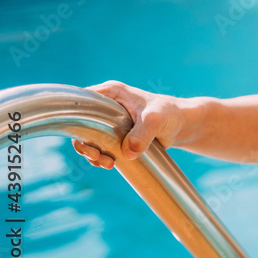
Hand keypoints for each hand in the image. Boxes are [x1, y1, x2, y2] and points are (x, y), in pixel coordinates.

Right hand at [72, 80, 186, 168]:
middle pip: (80, 124)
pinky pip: (100, 147)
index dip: (75, 119)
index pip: (82, 102)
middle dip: (84, 143)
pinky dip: (101, 157)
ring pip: (88, 139)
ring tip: (107, 163)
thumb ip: (142, 134)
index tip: (85, 138)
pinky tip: (110, 164)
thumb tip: (127, 153)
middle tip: (97, 156)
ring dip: (92, 154)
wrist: (181, 124)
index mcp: (111, 93)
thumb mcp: (155, 119)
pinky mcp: (115, 135)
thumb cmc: (169, 113)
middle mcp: (107, 105)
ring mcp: (110, 121)